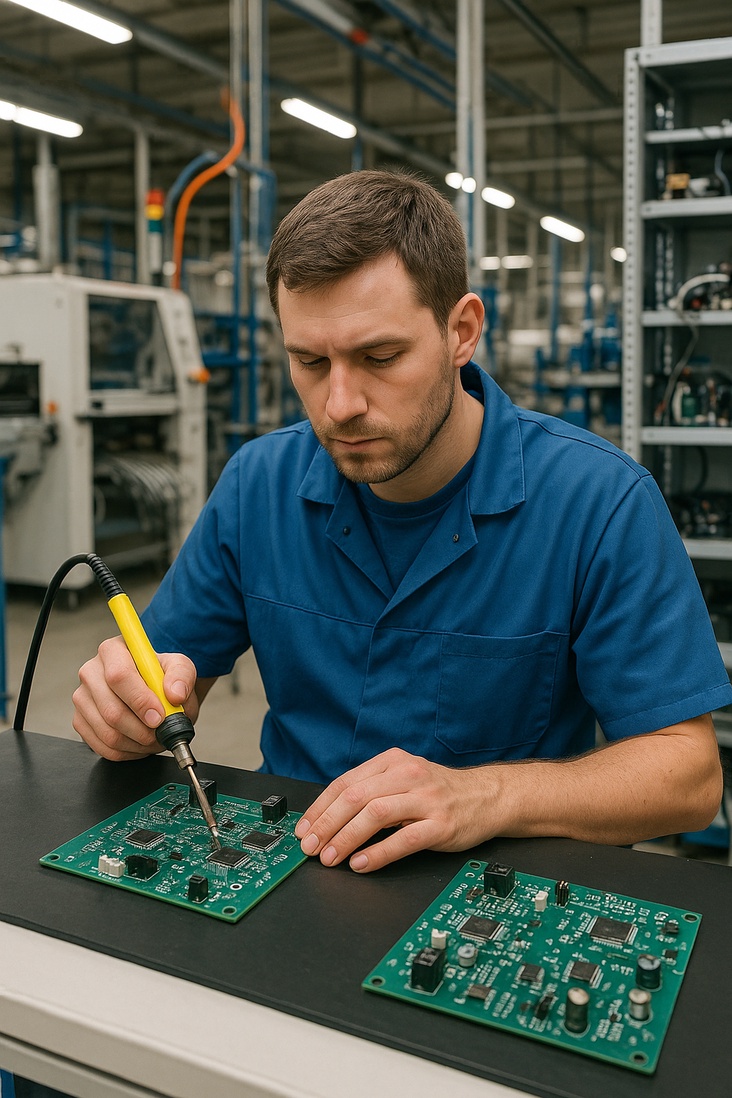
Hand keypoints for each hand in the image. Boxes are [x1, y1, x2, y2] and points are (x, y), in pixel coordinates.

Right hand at [72, 636, 198, 761]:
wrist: (154, 690)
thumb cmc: (162, 676)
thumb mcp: (180, 667)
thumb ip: (182, 676)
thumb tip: (175, 694)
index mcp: (112, 651)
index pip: (119, 676)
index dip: (140, 700)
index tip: (159, 716)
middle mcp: (91, 672)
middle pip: (111, 710)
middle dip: (142, 730)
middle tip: (161, 732)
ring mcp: (82, 698)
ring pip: (108, 733)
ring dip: (138, 743)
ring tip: (155, 738)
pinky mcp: (81, 721)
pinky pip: (103, 747)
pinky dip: (127, 752)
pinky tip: (141, 743)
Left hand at [294, 747, 494, 873]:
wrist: (488, 797)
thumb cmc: (439, 792)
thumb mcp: (404, 779)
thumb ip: (372, 791)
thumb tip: (328, 818)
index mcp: (393, 762)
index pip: (346, 782)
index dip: (320, 808)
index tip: (303, 829)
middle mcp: (408, 775)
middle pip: (356, 797)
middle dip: (327, 824)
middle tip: (311, 847)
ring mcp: (426, 799)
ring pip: (376, 814)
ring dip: (346, 838)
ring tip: (330, 858)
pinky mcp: (442, 824)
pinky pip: (404, 839)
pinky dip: (378, 853)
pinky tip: (361, 863)